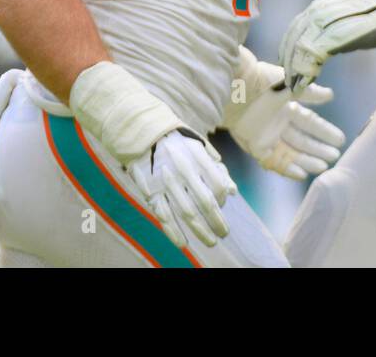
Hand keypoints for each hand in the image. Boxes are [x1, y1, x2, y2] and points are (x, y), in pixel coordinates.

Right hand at [127, 129, 236, 247]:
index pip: (217, 184)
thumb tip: (233, 191)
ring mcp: (166, 182)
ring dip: (201, 230)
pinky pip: (164, 215)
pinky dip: (173, 231)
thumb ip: (216, 167)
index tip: (223, 205)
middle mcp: (183, 169)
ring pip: (187, 212)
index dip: (223, 198)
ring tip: (211, 241)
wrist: (142, 133)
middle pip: (205, 202)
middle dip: (217, 221)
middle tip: (224, 233)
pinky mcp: (151, 191)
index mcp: (197, 156)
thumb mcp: (198, 146)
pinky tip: (183, 242)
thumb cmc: (176, 142)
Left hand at [223, 52, 344, 179]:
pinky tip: (302, 174)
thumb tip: (330, 95)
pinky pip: (273, 161)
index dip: (324, 131)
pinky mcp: (255, 145)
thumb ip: (311, 92)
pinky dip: (287, 168)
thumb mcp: (291, 83)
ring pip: (290, 152)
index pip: (309, 123)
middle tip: (335, 156)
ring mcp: (266, 135)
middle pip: (302, 140)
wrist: (236, 88)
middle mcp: (278, 123)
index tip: (340, 140)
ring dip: (307, 160)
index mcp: (286, 106)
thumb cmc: (263, 81)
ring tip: (323, 166)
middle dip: (318, 148)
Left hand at [279, 0, 375, 95]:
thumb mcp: (343, 15)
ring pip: (300, 49)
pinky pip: (313, 56)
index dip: (288, 48)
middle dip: (288, 61)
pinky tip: (307, 82)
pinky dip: (307, 71)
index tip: (288, 64)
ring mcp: (324, 23)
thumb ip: (328, 26)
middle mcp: (316, 11)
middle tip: (289, 80)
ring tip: (295, 86)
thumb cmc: (373, 14)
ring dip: (296, 69)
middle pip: (293, 39)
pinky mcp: (334, 36)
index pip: (295, 28)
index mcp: (318, 6)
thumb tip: (320, 44)